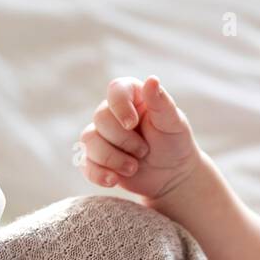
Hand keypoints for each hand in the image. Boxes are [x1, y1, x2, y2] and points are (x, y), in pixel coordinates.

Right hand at [79, 75, 199, 199]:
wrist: (173, 175)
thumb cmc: (175, 143)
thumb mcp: (173, 123)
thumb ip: (161, 102)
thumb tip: (151, 79)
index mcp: (133, 97)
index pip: (116, 89)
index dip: (120, 106)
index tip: (132, 124)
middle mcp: (113, 113)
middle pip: (100, 118)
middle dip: (123, 140)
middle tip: (144, 151)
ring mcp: (102, 136)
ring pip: (89, 141)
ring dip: (112, 158)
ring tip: (134, 168)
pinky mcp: (95, 158)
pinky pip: (84, 164)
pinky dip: (99, 174)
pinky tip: (114, 180)